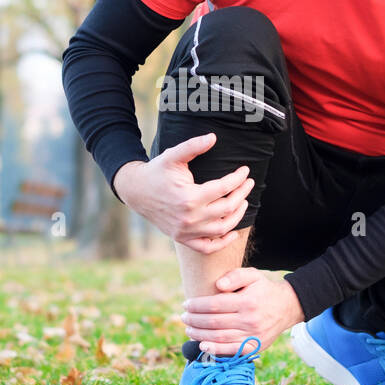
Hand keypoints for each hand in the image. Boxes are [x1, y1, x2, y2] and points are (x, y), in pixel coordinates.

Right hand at [112, 133, 254, 254]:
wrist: (136, 191)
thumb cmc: (156, 172)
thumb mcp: (173, 156)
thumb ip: (193, 146)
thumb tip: (213, 137)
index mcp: (189, 197)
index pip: (223, 188)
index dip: (238, 178)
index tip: (245, 170)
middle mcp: (189, 218)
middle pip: (227, 208)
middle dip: (242, 194)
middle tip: (249, 183)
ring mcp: (186, 231)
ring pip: (222, 229)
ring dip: (237, 216)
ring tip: (243, 202)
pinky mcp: (182, 238)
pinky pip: (207, 247)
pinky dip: (222, 243)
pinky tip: (232, 232)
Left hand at [181, 267, 304, 355]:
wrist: (287, 307)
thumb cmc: (264, 289)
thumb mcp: (253, 275)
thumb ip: (235, 276)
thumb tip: (218, 285)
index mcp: (247, 301)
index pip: (214, 305)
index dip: (196, 305)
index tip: (186, 304)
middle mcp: (250, 320)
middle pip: (214, 322)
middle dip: (194, 320)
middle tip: (183, 317)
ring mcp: (252, 335)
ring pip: (219, 337)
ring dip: (199, 334)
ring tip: (188, 328)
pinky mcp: (254, 347)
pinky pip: (231, 351)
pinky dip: (214, 349)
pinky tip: (202, 344)